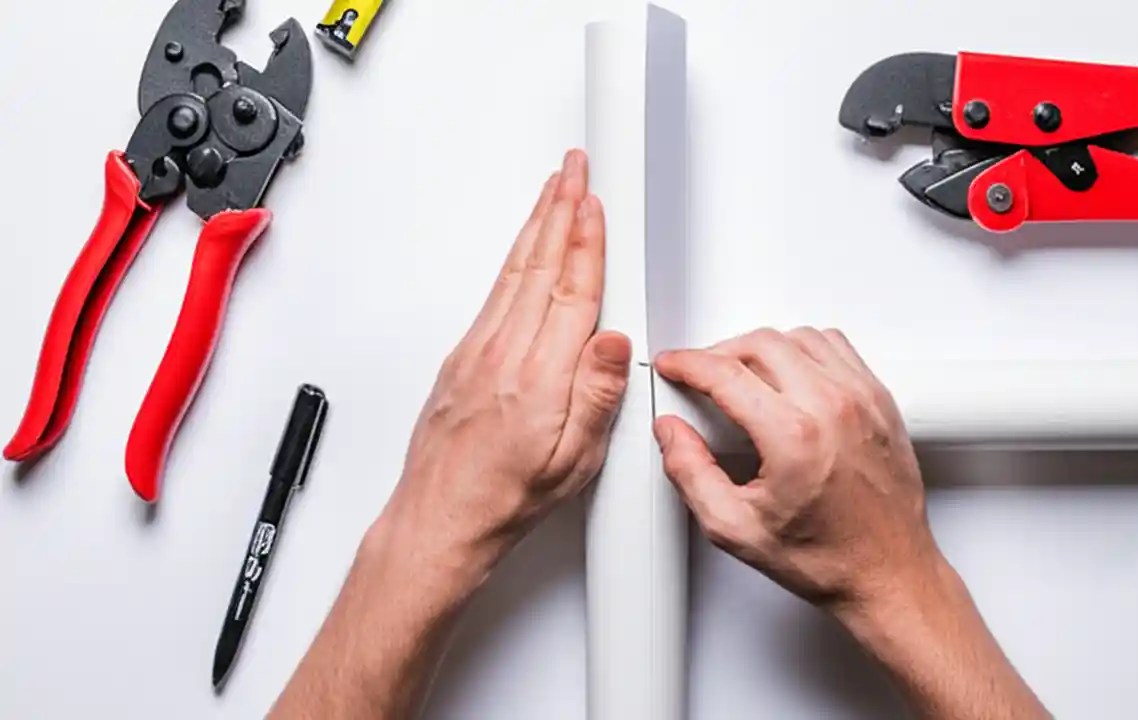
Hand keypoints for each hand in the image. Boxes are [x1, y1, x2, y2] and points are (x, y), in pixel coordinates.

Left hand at [274, 151, 632, 718]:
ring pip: (513, 272)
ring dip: (534, 224)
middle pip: (538, 265)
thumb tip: (613, 341)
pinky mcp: (460, 360)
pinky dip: (512, 258)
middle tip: (573, 169)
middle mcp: (502, 354)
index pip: (571, 291)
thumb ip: (595, 396)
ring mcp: (475, 352)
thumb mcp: (572, 461)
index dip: (585, 240)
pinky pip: (493, 292)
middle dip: (559, 209)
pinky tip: (521, 249)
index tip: (594, 203)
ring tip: (551, 190)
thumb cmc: (503, 500)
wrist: (438, 522)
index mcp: (537, 376)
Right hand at [654, 328, 1047, 719]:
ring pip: (799, 337)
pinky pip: (836, 347)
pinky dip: (803, 350)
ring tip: (742, 374)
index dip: (687, 363)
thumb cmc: (826, 558)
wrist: (887, 573)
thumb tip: (672, 433)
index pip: (725, 373)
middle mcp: (832, 407)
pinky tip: (789, 373)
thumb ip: (691, 473)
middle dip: (719, 352)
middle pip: (760, 343)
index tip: (673, 365)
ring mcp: (862, 398)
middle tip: (701, 374)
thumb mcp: (735, 528)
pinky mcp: (880, 399)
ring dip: (762, 347)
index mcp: (793, 437)